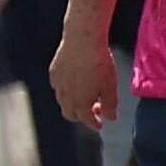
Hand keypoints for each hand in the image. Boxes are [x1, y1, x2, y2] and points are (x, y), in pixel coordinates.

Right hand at [49, 15, 116, 130]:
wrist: (82, 41)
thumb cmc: (99, 63)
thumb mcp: (110, 87)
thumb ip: (110, 106)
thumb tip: (111, 119)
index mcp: (80, 103)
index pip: (86, 119)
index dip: (94, 124)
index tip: (100, 125)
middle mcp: (65, 97)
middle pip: (71, 114)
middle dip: (82, 116)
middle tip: (94, 111)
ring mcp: (58, 84)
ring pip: (63, 101)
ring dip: (73, 103)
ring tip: (86, 97)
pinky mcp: (54, 72)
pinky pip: (58, 87)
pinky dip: (66, 91)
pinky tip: (74, 84)